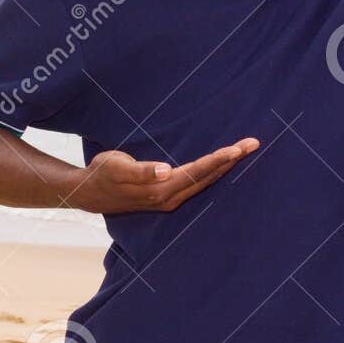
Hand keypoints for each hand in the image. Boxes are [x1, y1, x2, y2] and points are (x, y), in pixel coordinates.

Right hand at [70, 138, 258, 213]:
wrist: (89, 193)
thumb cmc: (102, 174)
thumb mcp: (116, 167)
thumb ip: (141, 171)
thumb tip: (165, 171)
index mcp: (161, 189)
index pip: (198, 172)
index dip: (219, 159)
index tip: (238, 148)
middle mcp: (170, 197)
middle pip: (208, 176)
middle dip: (231, 160)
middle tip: (253, 143)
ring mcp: (170, 199)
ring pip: (206, 181)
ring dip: (226, 166)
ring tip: (245, 150)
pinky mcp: (168, 196)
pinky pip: (198, 182)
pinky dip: (213, 172)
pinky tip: (223, 164)